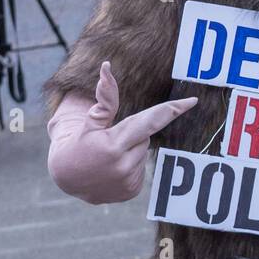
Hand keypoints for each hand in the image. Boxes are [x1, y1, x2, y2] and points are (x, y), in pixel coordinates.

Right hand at [47, 61, 197, 203]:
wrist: (66, 178)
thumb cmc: (78, 143)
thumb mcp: (90, 121)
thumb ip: (105, 97)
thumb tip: (107, 67)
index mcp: (114, 144)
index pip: (150, 121)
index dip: (173, 109)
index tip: (192, 101)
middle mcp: (123, 165)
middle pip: (145, 136)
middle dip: (132, 135)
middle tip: (109, 142)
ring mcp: (128, 181)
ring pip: (144, 153)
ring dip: (131, 151)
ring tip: (109, 157)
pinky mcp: (131, 190)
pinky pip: (141, 168)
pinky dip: (130, 165)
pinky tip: (113, 169)